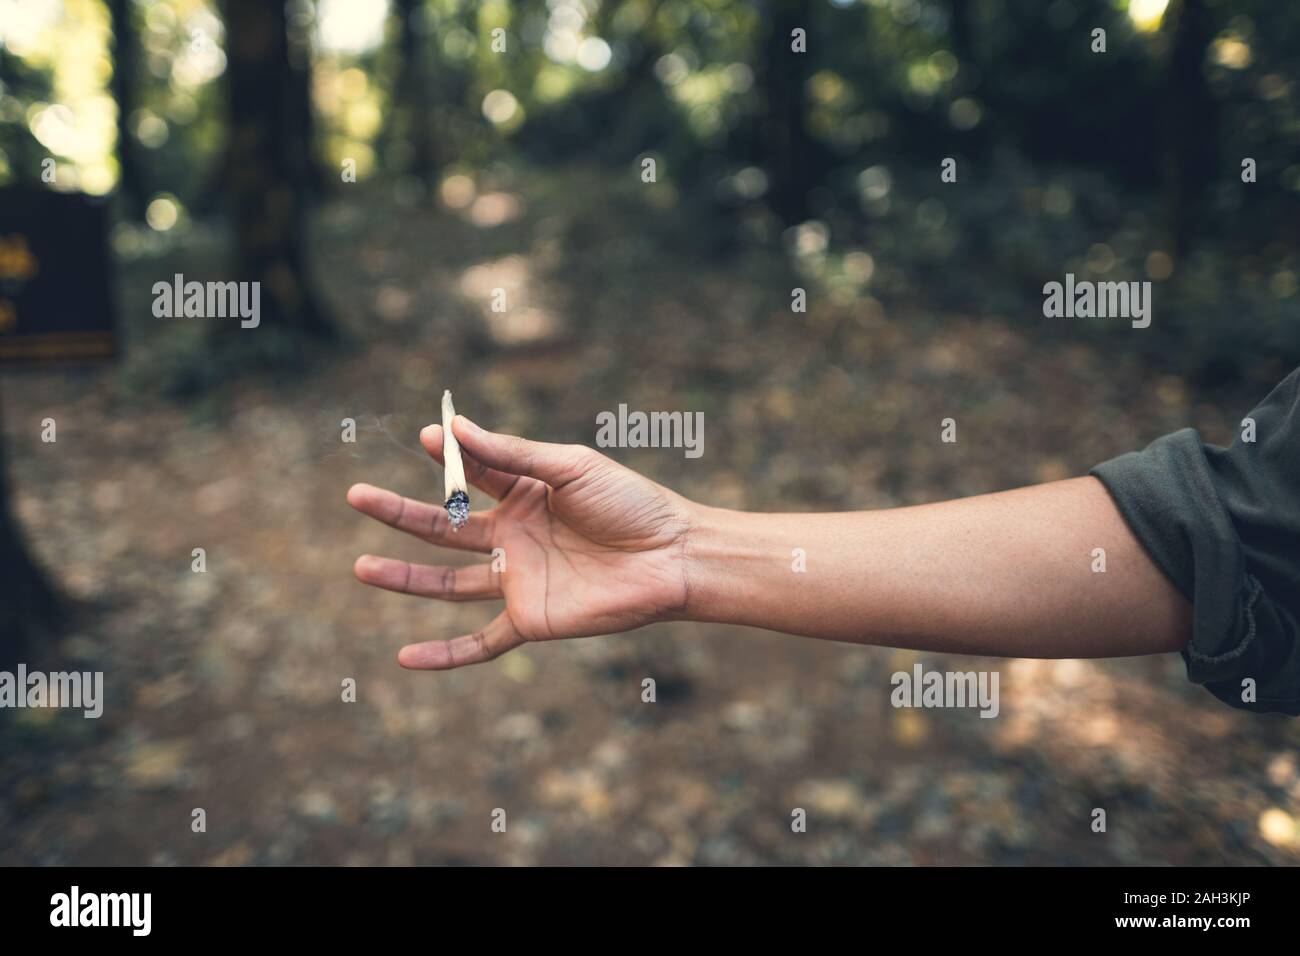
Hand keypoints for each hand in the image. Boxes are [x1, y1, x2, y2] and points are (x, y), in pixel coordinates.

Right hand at [347, 416, 694, 668]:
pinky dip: (445, 656)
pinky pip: (481, 643)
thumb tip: (453, 427)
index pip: (472, 474)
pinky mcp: (531, 619)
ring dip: (405, 577)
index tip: (426, 437)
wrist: (675, 557)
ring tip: (361, 567)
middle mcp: (514, 537)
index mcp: (525, 495)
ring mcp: (518, 580)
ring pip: (449, 583)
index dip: (448, 457)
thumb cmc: (632, 504)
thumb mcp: (570, 467)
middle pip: (445, 526)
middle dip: (399, 513)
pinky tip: (404, 659)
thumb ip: (512, 453)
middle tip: (355, 496)